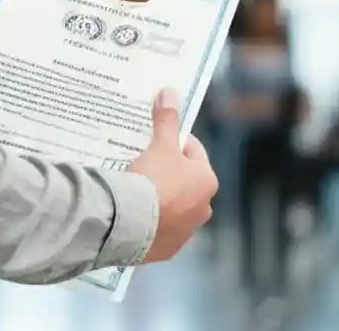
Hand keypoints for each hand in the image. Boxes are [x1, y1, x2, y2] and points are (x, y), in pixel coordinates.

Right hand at [128, 89, 218, 263]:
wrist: (131, 222)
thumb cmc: (152, 179)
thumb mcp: (159, 145)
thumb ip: (166, 119)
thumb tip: (170, 91)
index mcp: (207, 180)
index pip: (193, 151)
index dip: (173, 141)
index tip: (155, 138)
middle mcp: (204, 207)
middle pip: (185, 181)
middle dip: (168, 172)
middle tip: (142, 163)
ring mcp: (187, 230)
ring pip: (174, 206)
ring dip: (161, 198)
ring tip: (136, 190)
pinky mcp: (169, 247)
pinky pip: (160, 228)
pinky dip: (151, 220)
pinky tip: (135, 213)